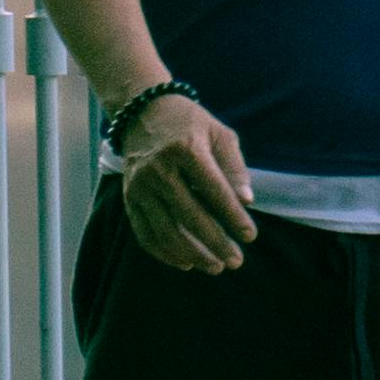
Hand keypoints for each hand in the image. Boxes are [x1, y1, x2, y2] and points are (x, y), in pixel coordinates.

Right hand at [118, 92, 256, 274]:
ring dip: (192, 255)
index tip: (250, 236)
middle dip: (216, 243)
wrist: (142, 112)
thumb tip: (246, 202)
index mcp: (185, 149)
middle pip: (190, 216)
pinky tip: (186, 264)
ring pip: (166, 231)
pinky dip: (165, 253)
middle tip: (236, 261)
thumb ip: (234, 167)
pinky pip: (145, 234)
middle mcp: (159, 169)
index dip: (233, 216)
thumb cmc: (189, 124)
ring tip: (215, 267)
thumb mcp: (219, 134)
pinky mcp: (129, 199)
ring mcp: (140, 186)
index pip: (214, 191)